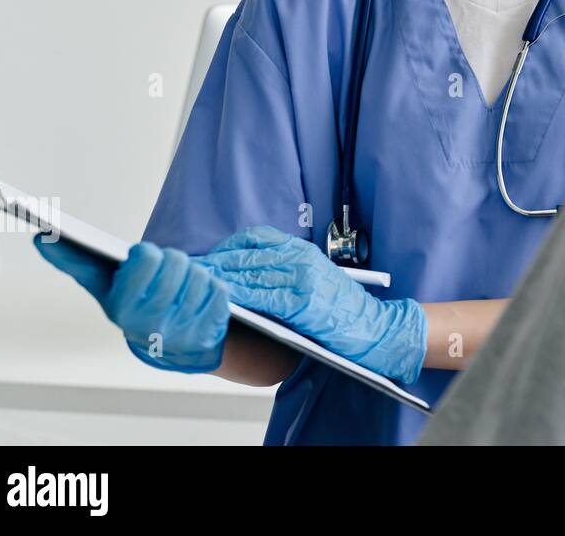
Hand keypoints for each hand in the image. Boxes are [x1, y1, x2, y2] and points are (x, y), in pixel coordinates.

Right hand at [35, 235, 228, 372]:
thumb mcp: (104, 285)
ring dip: (195, 274)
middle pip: (176, 262)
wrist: (168, 345)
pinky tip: (201, 298)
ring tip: (183, 285)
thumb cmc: (132, 302)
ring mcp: (180, 331)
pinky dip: (214, 288)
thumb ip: (76, 261)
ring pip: (200, 275)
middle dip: (174, 260)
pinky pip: (220, 290)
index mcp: (121, 308)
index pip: (146, 258)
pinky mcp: (208, 332)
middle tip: (168, 268)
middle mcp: (149, 324)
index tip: (143, 254)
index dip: (147, 253)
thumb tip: (41, 238)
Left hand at [197, 225, 426, 383]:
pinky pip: (261, 295)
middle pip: (246, 254)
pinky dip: (239, 297)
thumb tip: (245, 276)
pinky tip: (222, 302)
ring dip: (220, 280)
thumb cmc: (344, 311)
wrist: (375, 328)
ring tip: (197, 287)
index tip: (207, 259)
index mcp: (303, 250)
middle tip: (189, 273)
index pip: (256, 237)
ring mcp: (302, 278)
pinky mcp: (302, 302)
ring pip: (249, 274)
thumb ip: (286, 271)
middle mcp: (302, 258)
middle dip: (214, 264)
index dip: (226, 247)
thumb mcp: (316, 278)